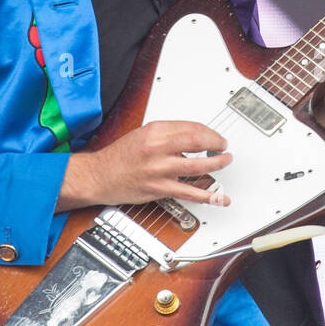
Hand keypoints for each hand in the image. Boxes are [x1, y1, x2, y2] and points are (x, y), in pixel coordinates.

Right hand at [57, 121, 231, 210]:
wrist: (99, 176)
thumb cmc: (120, 156)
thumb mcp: (143, 134)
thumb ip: (168, 134)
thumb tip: (194, 135)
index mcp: (154, 131)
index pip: (191, 127)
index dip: (209, 131)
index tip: (214, 136)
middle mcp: (157, 149)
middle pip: (197, 142)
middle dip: (217, 143)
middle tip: (224, 146)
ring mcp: (159, 170)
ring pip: (197, 166)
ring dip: (217, 164)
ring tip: (225, 161)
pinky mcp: (159, 189)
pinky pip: (188, 193)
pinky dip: (208, 197)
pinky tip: (220, 198)